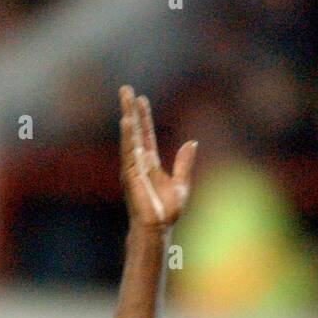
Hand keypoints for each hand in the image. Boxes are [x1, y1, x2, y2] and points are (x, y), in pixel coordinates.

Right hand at [119, 84, 196, 230]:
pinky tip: (126, 121)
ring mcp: (132, 166)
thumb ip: (184, 163)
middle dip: (130, 109)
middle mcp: (138, 162)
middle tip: (126, 89)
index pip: (146, 134)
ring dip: (127, 117)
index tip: (141, 99)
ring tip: (125, 99)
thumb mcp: (182, 183)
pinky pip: (128, 151)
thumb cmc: (166, 211)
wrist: (158, 228)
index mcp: (150, 163)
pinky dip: (128, 136)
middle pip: (135, 130)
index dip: (144, 117)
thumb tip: (192, 142)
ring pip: (129, 136)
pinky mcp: (130, 174)